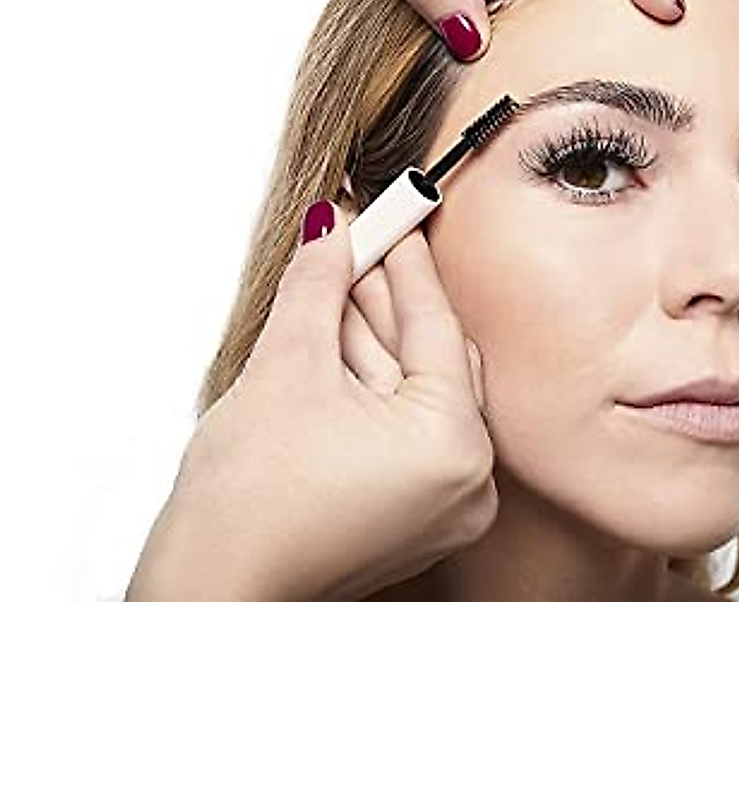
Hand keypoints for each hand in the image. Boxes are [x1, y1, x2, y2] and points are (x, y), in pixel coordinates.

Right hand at [126, 201, 496, 600]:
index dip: (407, 259)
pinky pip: (400, 427)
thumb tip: (332, 228)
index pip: (436, 325)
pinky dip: (367, 383)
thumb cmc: (245, 505)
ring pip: (410, 390)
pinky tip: (335, 332)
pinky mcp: (411, 514)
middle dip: (383, 294)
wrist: (204, 594)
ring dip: (368, 333)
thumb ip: (320, 286)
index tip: (395, 211)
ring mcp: (441, 504)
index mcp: (456, 447)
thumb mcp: (289, 365)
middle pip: (427, 356)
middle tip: (358, 235)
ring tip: (336, 274)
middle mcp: (467, 481)